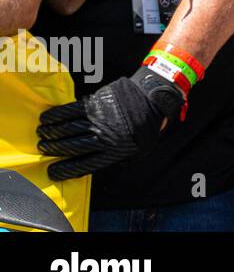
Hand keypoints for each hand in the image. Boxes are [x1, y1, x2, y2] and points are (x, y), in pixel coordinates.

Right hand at [36, 66, 184, 179]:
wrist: (152, 99)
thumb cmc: (146, 126)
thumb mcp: (137, 150)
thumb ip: (116, 159)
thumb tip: (96, 166)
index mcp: (112, 152)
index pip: (81, 166)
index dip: (64, 170)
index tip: (52, 172)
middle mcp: (102, 137)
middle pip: (69, 147)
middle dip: (52, 149)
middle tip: (43, 148)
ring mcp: (97, 119)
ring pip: (66, 129)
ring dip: (50, 132)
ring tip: (42, 134)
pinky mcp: (95, 103)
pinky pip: (69, 111)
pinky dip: (56, 115)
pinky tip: (47, 118)